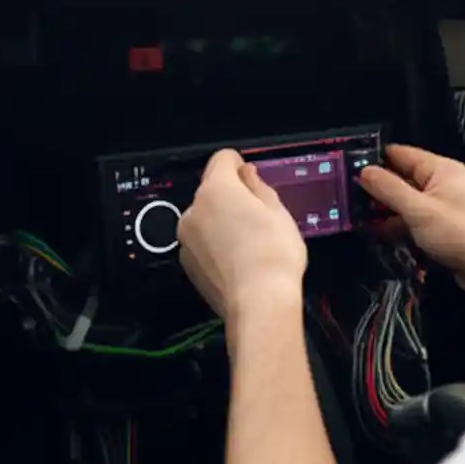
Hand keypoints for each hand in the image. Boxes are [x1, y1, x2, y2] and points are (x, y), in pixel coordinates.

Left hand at [177, 150, 307, 319]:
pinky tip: (238, 262)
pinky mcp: (187, 265)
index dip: (239, 166)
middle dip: (231, 198)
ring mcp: (186, 240)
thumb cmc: (274, 253)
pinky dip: (216, 247)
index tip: (253, 181)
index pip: (222, 159)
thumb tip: (247, 174)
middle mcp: (193, 210)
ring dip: (221, 223)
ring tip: (249, 244)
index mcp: (216, 190)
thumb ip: (258, 187)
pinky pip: (202, 244)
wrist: (258, 304)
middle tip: (259, 218)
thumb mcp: (278, 213)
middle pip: (212, 192)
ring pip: (205, 220)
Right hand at [359, 145, 464, 297]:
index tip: (346, 166)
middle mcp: (443, 182)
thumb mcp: (418, 210)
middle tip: (345, 196)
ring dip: (385, 209)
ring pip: (406, 201)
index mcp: (441, 168)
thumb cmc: (457, 233)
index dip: (375, 159)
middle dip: (377, 188)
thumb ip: (388, 189)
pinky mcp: (442, 226)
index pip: (401, 154)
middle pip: (402, 178)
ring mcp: (443, 205)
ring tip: (355, 217)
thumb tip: (364, 171)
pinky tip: (377, 233)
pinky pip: (414, 219)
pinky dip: (398, 224)